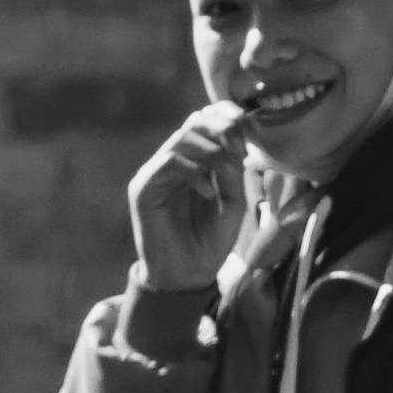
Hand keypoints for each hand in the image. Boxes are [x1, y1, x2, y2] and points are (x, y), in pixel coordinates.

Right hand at [126, 100, 254, 300]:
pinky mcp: (143, 188)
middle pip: (193, 123)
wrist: (187, 277)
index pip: (204, 123)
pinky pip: (168, 161)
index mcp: (194, 162)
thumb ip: (233, 171)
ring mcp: (155, 173)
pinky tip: (208, 191)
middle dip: (221, 127)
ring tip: (228, 169)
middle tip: (240, 143)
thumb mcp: (233, 202)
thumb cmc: (210, 241)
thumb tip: (235, 141)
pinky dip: (194, 170)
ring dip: (211, 148)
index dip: (225, 116)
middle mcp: (172, 162)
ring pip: (182, 137)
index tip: (248, 123)